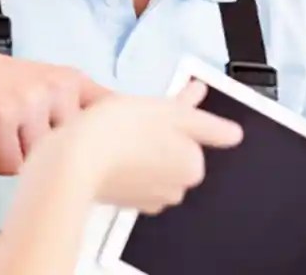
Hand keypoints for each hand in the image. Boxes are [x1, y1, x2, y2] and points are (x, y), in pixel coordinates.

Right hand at [0, 46, 111, 174]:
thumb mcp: (37, 88)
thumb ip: (68, 112)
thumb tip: (100, 155)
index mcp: (70, 79)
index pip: (112, 113)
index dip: (111, 141)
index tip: (108, 158)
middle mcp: (57, 86)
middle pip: (73, 151)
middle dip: (45, 153)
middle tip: (19, 131)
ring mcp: (32, 99)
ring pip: (40, 162)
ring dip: (16, 156)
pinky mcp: (4, 116)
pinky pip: (10, 166)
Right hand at [55, 80, 243, 212]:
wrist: (72, 161)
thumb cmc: (118, 131)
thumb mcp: (172, 112)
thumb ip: (209, 125)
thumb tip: (234, 134)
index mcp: (191, 167)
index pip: (191, 134)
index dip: (172, 114)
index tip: (154, 106)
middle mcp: (173, 189)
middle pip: (171, 149)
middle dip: (155, 131)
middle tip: (130, 114)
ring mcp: (146, 197)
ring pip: (149, 160)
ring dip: (137, 143)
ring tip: (112, 127)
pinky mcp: (120, 199)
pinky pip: (129, 172)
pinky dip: (121, 159)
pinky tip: (105, 144)